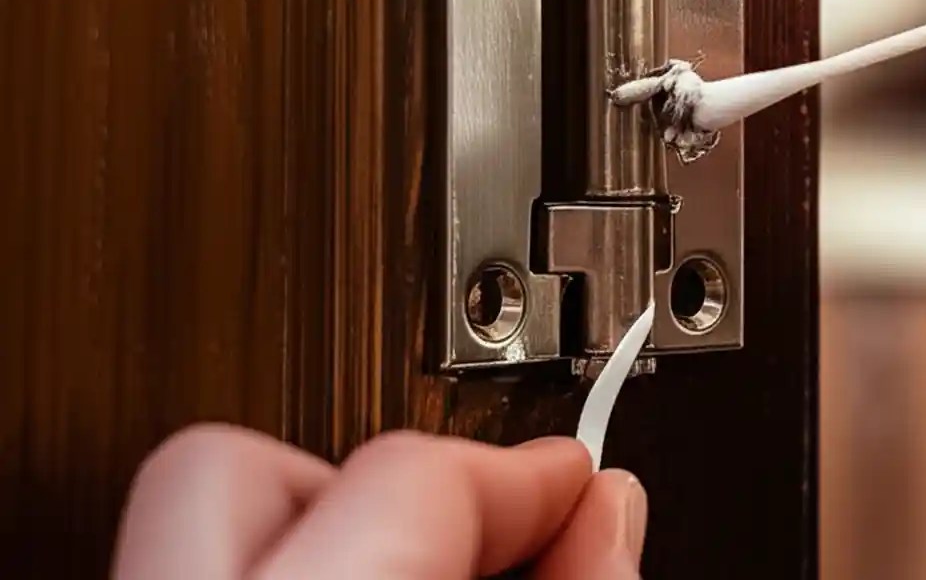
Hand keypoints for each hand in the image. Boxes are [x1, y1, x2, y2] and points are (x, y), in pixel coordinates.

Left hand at [112, 424, 646, 578]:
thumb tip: (608, 521)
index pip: (404, 485)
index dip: (519, 467)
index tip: (576, 479)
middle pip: (225, 471)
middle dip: (378, 475)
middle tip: (480, 518)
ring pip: (208, 526)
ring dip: (339, 532)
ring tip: (433, 569)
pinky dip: (304, 578)